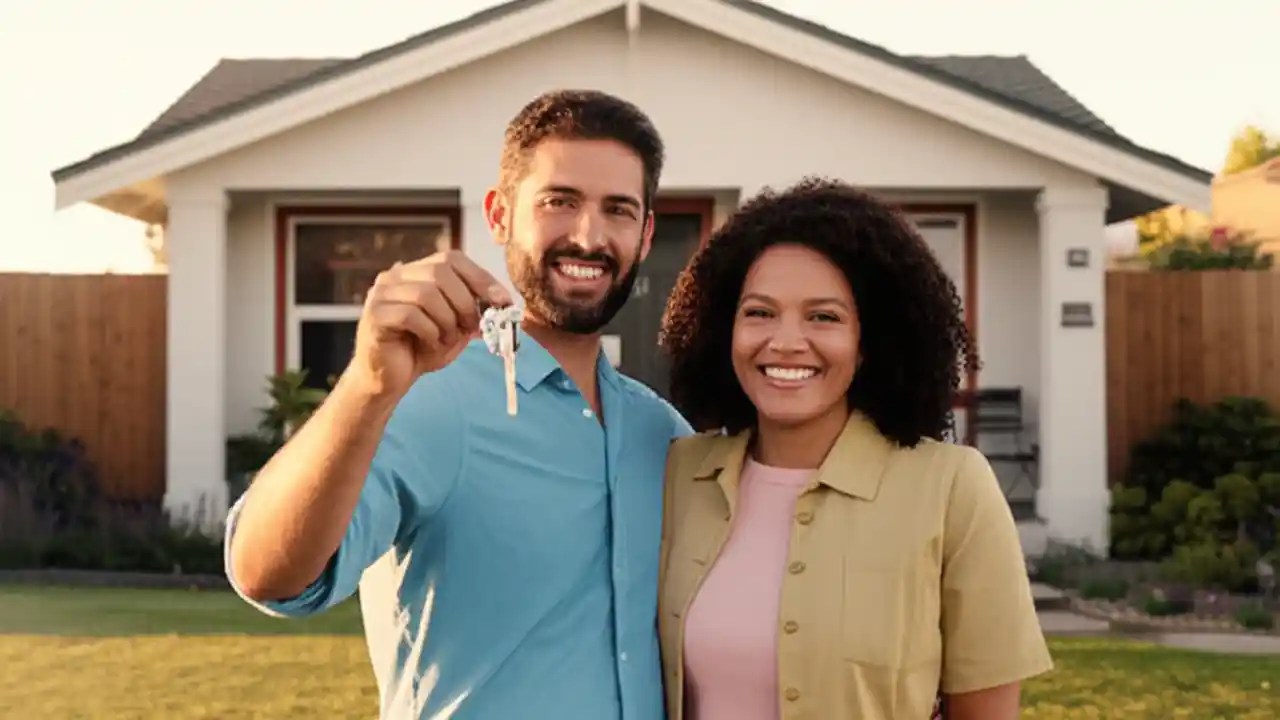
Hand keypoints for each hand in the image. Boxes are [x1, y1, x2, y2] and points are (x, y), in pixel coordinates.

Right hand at [346, 250, 511, 399]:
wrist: (389, 380)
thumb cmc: (422, 350)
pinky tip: (430, 344)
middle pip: (439, 272)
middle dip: (465, 302)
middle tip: (472, 326)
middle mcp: (396, 276)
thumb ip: (474, 311)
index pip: (451, 258)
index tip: (502, 300)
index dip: (480, 277)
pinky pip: (411, 315)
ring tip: (447, 339)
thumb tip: (503, 301)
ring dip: (447, 321)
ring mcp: (382, 294)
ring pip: (426, 294)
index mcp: (416, 272)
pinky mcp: (375, 315)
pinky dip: (430, 332)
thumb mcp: (457, 327)